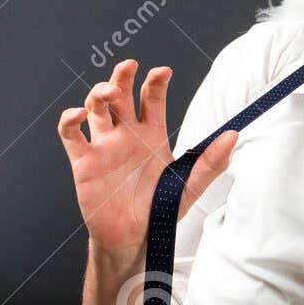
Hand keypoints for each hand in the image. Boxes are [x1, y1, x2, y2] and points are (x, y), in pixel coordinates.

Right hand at [56, 59, 238, 254]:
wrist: (133, 239)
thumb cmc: (159, 210)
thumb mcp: (190, 186)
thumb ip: (210, 161)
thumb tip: (233, 135)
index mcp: (151, 135)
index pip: (152, 99)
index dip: (155, 82)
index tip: (162, 71)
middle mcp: (126, 135)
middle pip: (121, 95)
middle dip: (122, 76)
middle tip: (129, 65)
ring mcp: (104, 146)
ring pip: (96, 107)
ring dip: (99, 92)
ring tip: (111, 91)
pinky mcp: (84, 162)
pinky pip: (71, 135)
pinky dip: (69, 120)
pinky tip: (77, 115)